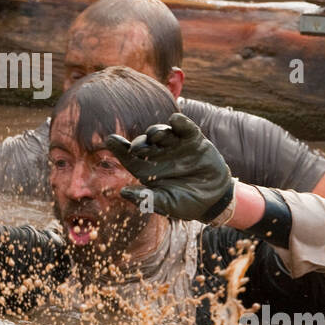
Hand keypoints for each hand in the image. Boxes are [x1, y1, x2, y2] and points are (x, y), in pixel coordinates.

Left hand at [104, 112, 235, 222]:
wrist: (214, 199)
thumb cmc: (186, 203)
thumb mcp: (167, 204)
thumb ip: (147, 199)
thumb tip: (123, 192)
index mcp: (147, 169)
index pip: (129, 156)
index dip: (119, 147)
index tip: (110, 140)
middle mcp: (158, 154)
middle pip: (143, 143)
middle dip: (139, 143)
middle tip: (137, 148)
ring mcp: (175, 145)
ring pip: (161, 133)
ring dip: (156, 132)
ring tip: (155, 136)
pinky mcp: (193, 140)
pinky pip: (185, 127)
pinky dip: (180, 122)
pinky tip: (175, 120)